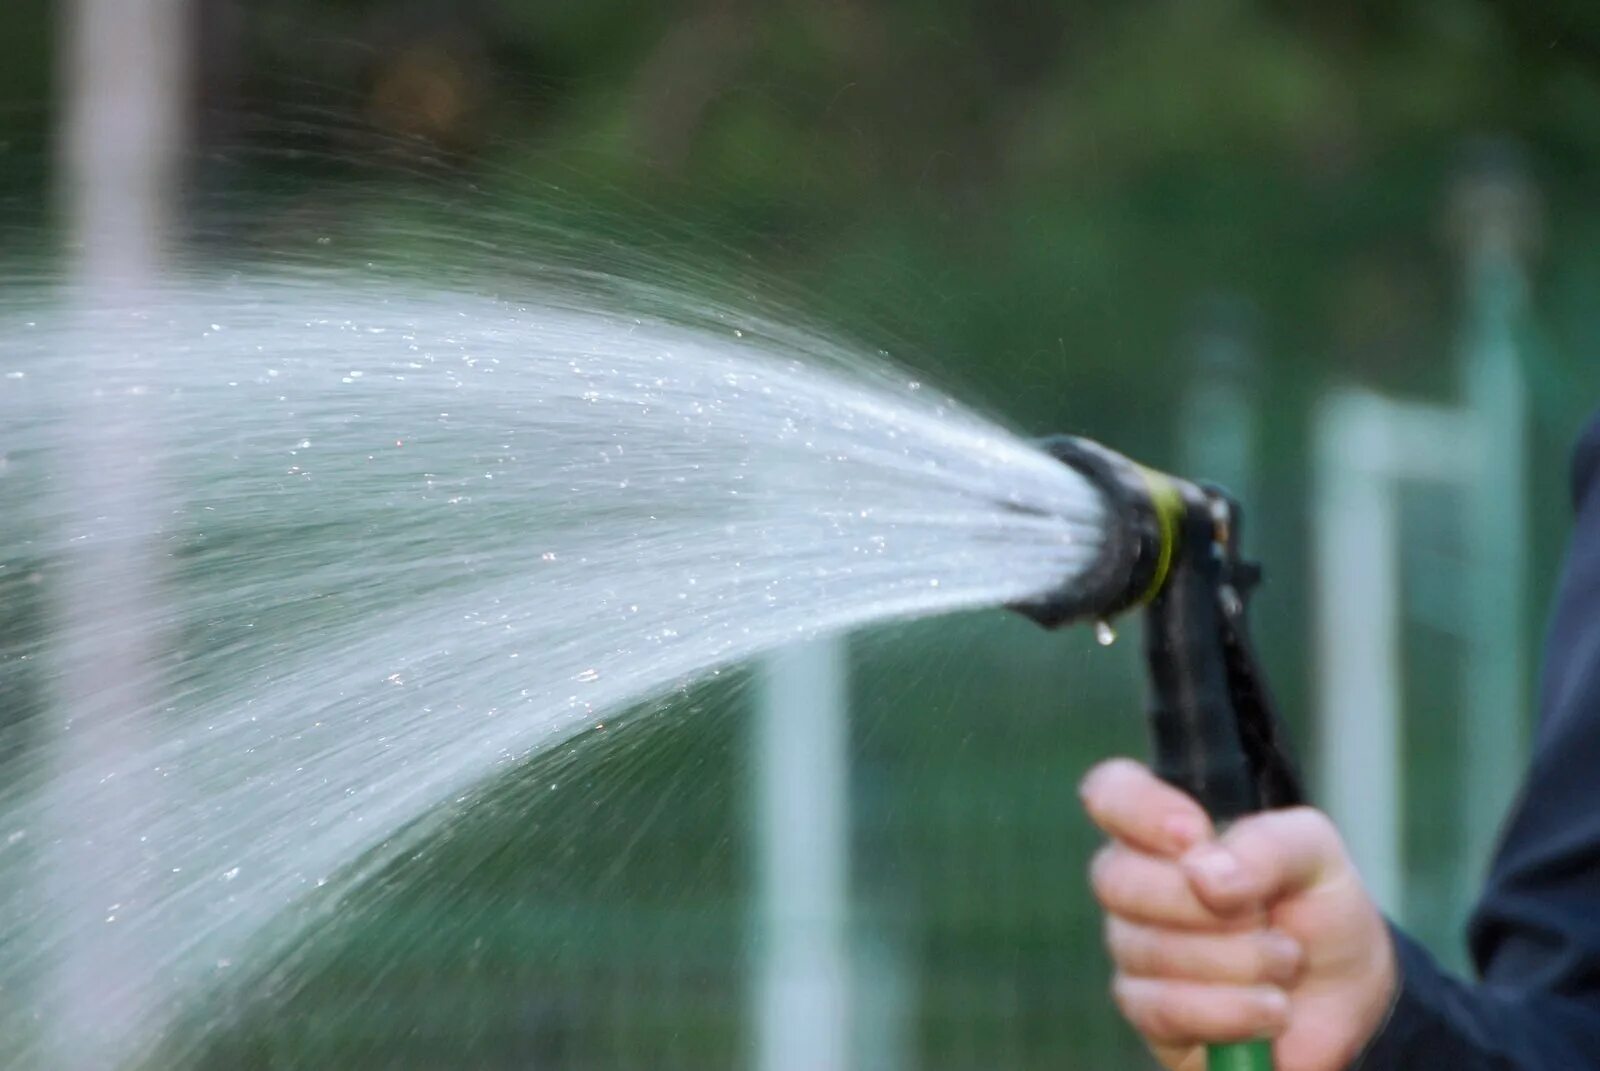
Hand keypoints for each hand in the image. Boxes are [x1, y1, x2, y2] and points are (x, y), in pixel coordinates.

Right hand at [1079, 758, 1396, 1070]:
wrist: (1347, 996)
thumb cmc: (1318, 907)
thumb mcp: (1315, 856)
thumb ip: (1267, 845)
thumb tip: (1200, 872)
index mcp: (1165, 828)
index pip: (1111, 793)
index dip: (1140, 809)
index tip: (1196, 834)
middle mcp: (1137, 883)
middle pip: (1116, 880)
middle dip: (1204, 906)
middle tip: (1267, 917)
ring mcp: (1135, 948)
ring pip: (1148, 950)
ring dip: (1236, 961)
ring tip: (1285, 964)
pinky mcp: (1149, 1013)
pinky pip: (1162, 1010)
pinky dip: (1229, 1011)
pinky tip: (1270, 1009)